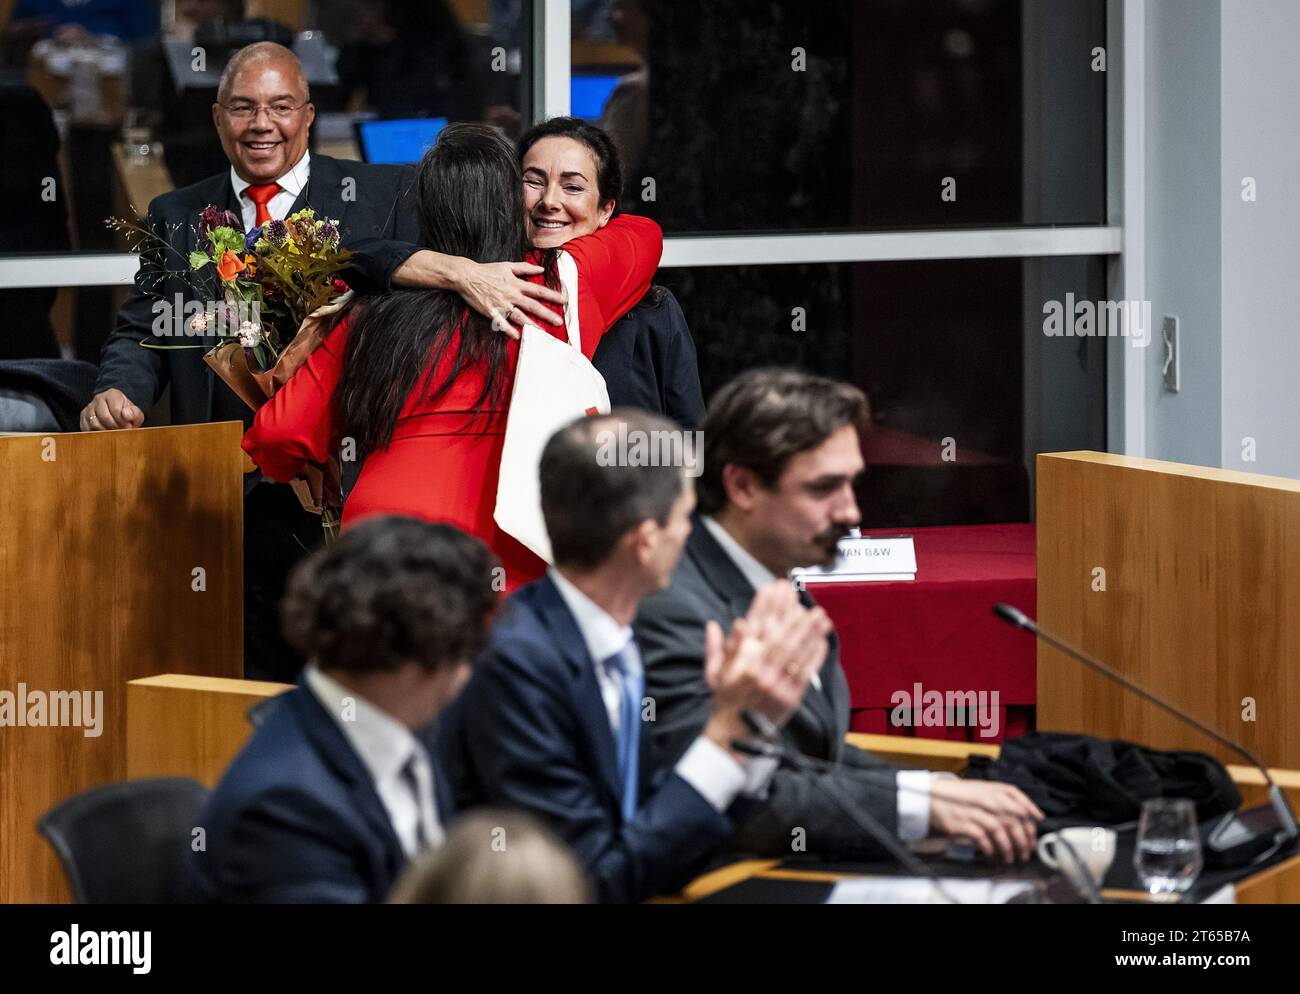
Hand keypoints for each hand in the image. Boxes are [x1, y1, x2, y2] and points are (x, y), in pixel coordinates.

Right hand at [80, 389, 142, 429]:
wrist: (118, 413)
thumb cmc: (127, 414)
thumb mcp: (136, 413)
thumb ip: (135, 413)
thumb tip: (127, 415)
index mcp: (112, 394)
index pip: (116, 410)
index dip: (124, 421)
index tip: (129, 426)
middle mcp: (98, 399)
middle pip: (105, 417)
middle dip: (115, 427)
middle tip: (122, 431)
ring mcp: (89, 408)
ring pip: (95, 424)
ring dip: (106, 432)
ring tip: (114, 432)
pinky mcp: (83, 418)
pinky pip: (87, 429)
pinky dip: (96, 434)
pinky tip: (105, 434)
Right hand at [455, 259, 566, 338]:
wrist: (467, 276)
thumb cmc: (488, 270)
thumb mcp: (508, 265)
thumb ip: (525, 268)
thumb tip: (541, 269)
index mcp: (517, 284)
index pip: (538, 290)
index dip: (552, 296)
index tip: (564, 301)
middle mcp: (512, 295)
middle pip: (533, 306)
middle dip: (547, 314)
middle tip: (559, 322)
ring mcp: (502, 304)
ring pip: (520, 316)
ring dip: (532, 325)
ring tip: (543, 333)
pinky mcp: (492, 312)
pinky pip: (502, 323)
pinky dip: (509, 329)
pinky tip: (518, 336)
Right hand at [702, 582, 830, 753]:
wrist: (735, 734)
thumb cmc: (726, 702)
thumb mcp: (714, 674)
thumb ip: (716, 648)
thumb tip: (715, 625)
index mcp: (741, 662)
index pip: (754, 627)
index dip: (764, 606)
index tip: (772, 588)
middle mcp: (759, 671)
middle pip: (780, 637)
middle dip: (795, 617)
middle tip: (807, 601)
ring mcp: (776, 684)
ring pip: (796, 653)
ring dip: (811, 633)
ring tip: (822, 617)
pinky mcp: (790, 697)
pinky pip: (805, 673)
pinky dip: (814, 656)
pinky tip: (821, 642)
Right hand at [927, 779, 1044, 863]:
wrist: (927, 799)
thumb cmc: (953, 798)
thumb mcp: (976, 791)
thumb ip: (996, 798)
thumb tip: (1021, 815)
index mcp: (987, 788)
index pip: (1015, 795)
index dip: (1029, 809)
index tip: (1036, 823)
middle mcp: (982, 797)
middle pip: (1011, 817)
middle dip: (1022, 837)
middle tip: (1026, 851)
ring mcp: (971, 810)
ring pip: (999, 829)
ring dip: (1008, 847)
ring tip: (1010, 858)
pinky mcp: (961, 823)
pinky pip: (982, 838)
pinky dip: (990, 848)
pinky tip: (992, 854)